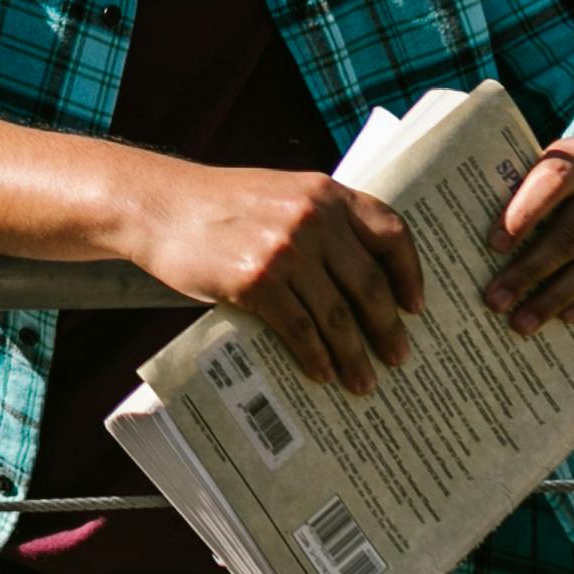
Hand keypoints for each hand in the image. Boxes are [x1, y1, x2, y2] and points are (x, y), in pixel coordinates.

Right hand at [119, 160, 422, 394]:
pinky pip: (299, 329)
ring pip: (337, 316)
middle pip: (369, 284)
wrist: (158, 205)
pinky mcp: (256, 281)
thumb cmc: (219, 205)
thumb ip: (319, 220)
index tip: (415, 306)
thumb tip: (359, 279)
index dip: (410, 274)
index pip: (391, 232)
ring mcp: (285, 250)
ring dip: (355, 356)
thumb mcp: (279, 193)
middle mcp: (312, 218)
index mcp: (325, 192)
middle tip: (398, 357)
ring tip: (364, 381)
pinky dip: (316, 357)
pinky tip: (322, 373)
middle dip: (387, 328)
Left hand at [486, 126, 573, 327]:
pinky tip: (566, 315)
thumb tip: (480, 247)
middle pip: (571, 234)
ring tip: (524, 321)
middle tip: (496, 301)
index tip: (493, 247)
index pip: (551, 182)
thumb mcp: (558, 166)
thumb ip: (529, 193)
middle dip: (530, 272)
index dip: (522, 214)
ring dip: (557, 297)